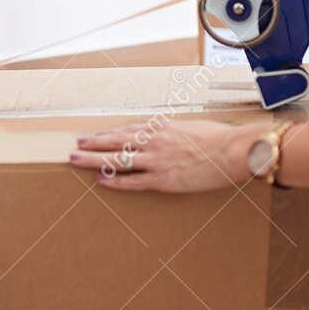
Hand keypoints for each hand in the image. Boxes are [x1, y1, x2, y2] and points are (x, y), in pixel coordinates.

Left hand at [69, 119, 256, 192]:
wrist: (233, 151)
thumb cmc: (217, 138)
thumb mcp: (190, 127)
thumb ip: (172, 132)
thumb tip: (162, 133)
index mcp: (161, 128)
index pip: (126, 130)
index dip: (106, 134)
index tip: (92, 135)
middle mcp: (154, 142)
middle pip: (115, 142)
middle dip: (92, 144)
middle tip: (75, 146)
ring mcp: (157, 161)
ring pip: (118, 160)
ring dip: (94, 160)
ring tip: (77, 160)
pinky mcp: (164, 180)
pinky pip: (133, 182)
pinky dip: (116, 181)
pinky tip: (101, 180)